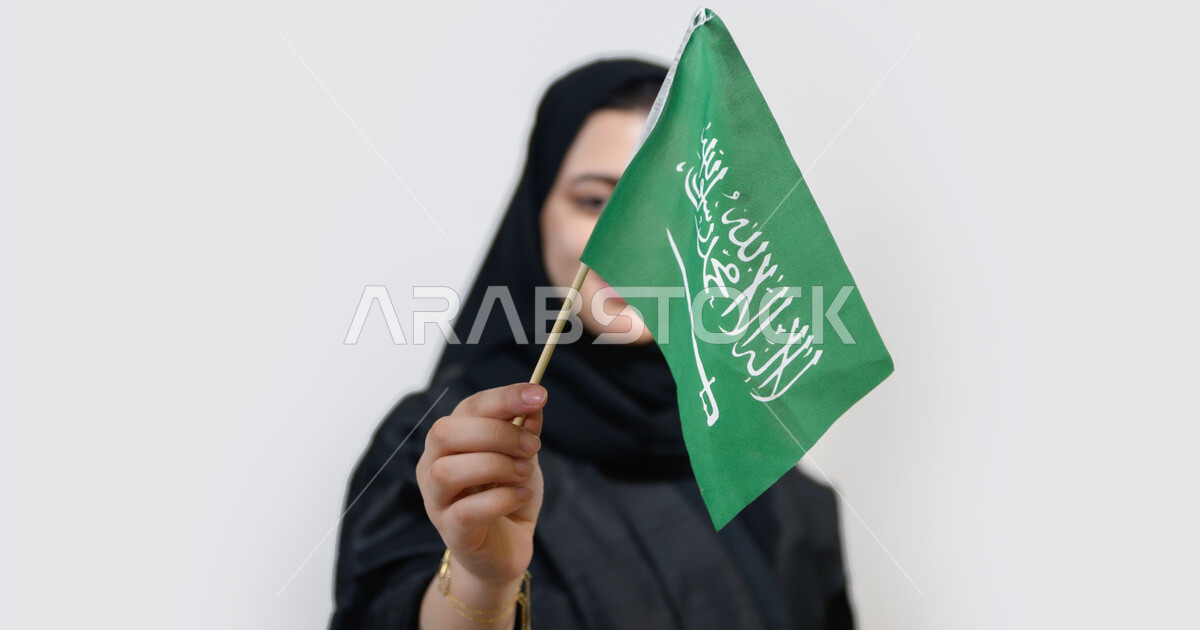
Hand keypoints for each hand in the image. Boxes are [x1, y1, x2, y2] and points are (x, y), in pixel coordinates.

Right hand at [416, 382, 545, 588]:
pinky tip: (521, 496)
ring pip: (448, 471)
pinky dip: (502, 499)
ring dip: (496, 466)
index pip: (468, 407)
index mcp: (451, 439)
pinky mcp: (450, 531)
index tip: (538, 395)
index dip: (503, 398)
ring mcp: (436, 499)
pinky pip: (467, 510)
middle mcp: (433, 464)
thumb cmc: (508, 496)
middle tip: (532, 447)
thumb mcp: (522, 458)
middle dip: (497, 434)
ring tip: (524, 474)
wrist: (505, 550)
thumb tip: (535, 402)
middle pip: (446, 433)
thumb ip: (525, 431)